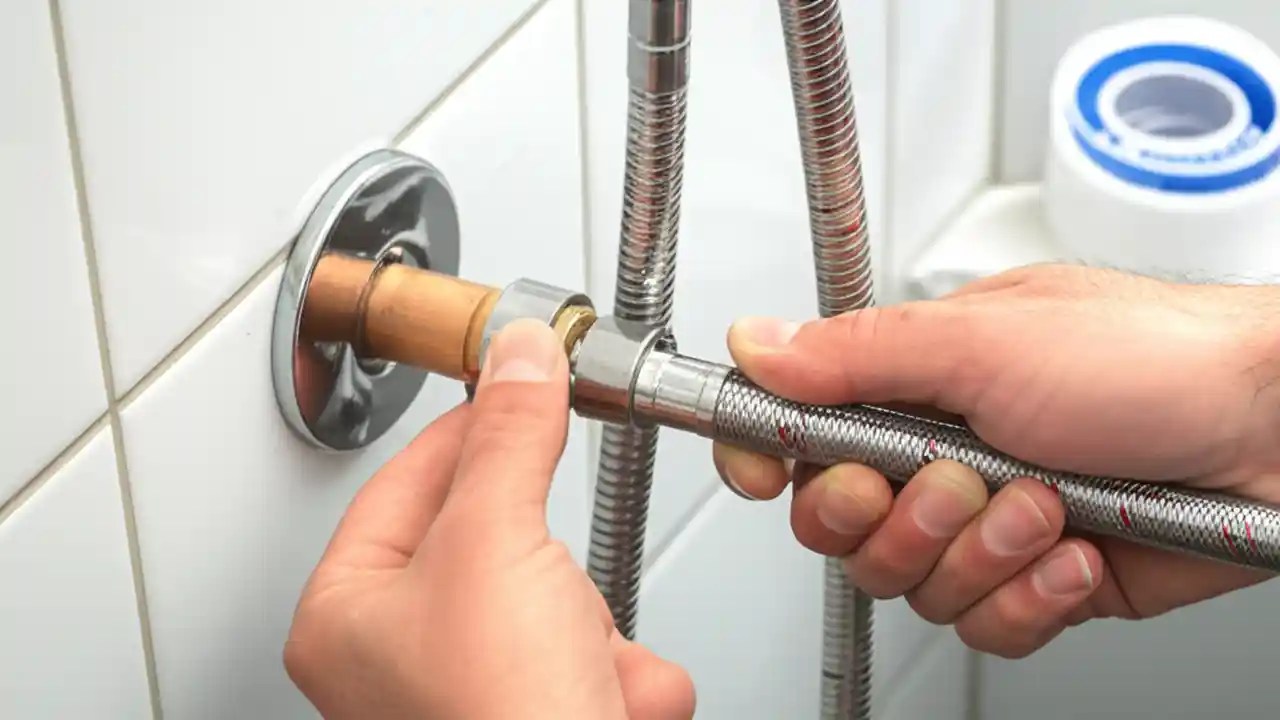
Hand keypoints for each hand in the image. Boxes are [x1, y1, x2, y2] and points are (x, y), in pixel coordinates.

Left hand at [285, 319, 694, 718]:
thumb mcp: (495, 545)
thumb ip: (508, 438)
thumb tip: (518, 354)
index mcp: (352, 615)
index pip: (411, 480)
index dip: (470, 426)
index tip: (518, 381)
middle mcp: (407, 659)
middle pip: (504, 544)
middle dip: (555, 573)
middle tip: (551, 594)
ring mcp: (482, 695)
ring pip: (570, 606)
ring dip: (598, 636)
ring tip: (578, 678)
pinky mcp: (550, 719)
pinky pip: (608, 663)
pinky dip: (626, 682)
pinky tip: (608, 713)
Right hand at [712, 264, 1279, 657]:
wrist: (1273, 431)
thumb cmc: (1153, 358)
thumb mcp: (984, 340)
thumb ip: (857, 354)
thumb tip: (757, 341)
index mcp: (913, 383)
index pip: (798, 427)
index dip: (770, 458)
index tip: (768, 474)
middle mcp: (940, 452)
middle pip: (838, 526)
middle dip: (898, 516)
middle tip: (954, 479)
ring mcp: (986, 520)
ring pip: (912, 583)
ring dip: (982, 551)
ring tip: (1046, 504)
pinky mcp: (1034, 579)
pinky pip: (984, 622)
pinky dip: (1031, 596)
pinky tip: (1076, 550)